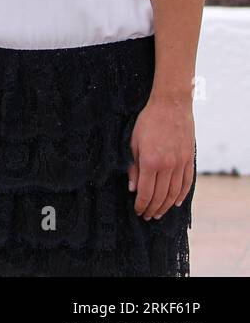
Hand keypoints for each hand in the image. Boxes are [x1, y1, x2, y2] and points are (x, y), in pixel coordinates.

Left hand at [128, 97, 194, 219]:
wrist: (170, 106)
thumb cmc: (147, 122)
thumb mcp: (133, 142)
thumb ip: (133, 166)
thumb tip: (132, 188)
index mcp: (150, 162)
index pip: (145, 192)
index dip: (141, 204)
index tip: (137, 211)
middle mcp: (167, 166)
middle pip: (160, 195)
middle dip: (152, 208)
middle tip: (147, 216)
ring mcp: (180, 163)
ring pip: (174, 192)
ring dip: (166, 206)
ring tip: (159, 213)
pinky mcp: (189, 159)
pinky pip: (186, 182)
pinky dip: (181, 194)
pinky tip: (175, 202)